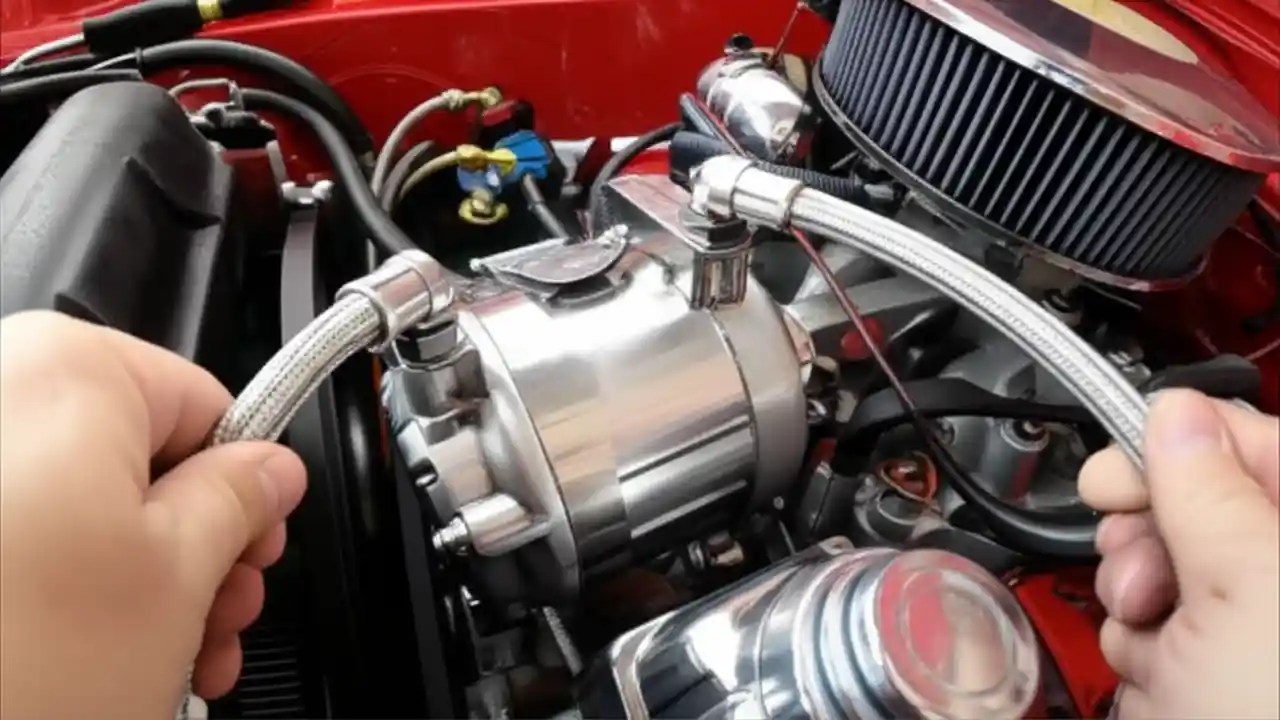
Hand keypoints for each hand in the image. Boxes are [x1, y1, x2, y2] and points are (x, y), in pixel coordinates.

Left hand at [0, 311, 306, 718]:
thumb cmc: (10, 674)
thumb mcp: (179, 578)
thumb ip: (240, 500)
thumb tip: (269, 469)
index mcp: (60, 373)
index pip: (205, 404)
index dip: (243, 485)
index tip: (252, 547)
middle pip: (137, 458)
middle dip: (192, 547)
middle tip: (214, 616)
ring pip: (72, 500)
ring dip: (135, 577)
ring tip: (160, 654)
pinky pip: (10, 528)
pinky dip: (56, 581)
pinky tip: (91, 649)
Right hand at [1080, 389, 1278, 718]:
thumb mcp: (1252, 593)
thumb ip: (1210, 487)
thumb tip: (1175, 412)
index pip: (1258, 442)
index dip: (1184, 441)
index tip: (1125, 464)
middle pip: (1204, 499)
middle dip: (1152, 529)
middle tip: (1142, 565)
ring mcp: (1257, 629)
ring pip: (1168, 561)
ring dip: (1140, 594)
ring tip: (1153, 633)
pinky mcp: (1215, 669)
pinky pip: (1156, 621)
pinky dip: (1140, 642)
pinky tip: (1157, 670)